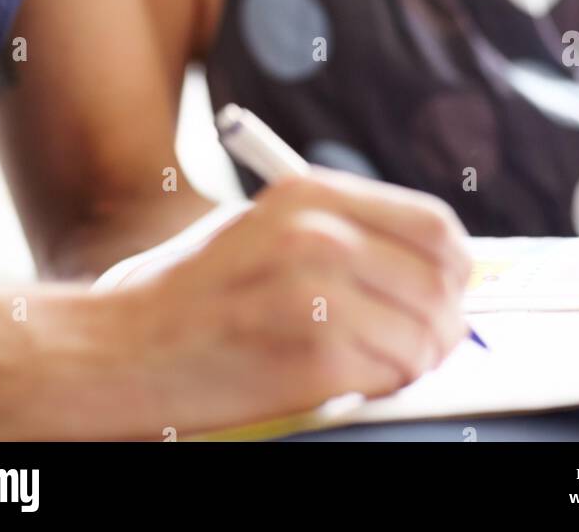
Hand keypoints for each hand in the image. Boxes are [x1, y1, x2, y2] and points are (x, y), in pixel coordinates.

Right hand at [123, 168, 471, 435]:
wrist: (125, 347)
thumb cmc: (198, 292)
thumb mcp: (268, 228)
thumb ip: (345, 233)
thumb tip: (435, 269)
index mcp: (311, 194)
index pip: (433, 224)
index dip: (453, 265)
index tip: (449, 290)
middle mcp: (320, 234)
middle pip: (441, 280)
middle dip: (444, 319)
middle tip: (426, 340)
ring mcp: (317, 294)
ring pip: (425, 333)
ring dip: (416, 358)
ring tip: (382, 363)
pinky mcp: (313, 356)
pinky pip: (391, 373)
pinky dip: (383, 384)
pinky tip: (349, 380)